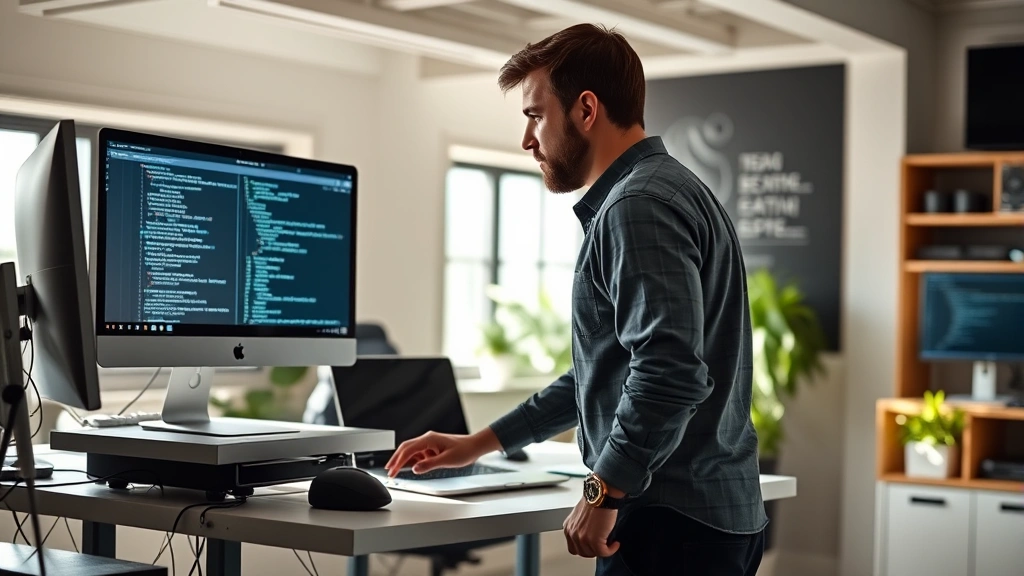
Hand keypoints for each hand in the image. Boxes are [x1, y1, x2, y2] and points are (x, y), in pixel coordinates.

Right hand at [384, 428, 500, 477]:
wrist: (474, 446)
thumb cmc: (464, 451)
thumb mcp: (447, 460)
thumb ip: (429, 465)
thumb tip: (414, 469)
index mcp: (429, 439)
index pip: (408, 450)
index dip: (398, 461)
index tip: (392, 471)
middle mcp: (427, 439)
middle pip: (406, 448)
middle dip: (396, 459)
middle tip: (389, 471)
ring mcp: (429, 443)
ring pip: (411, 450)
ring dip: (402, 460)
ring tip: (394, 470)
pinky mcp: (432, 448)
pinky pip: (418, 453)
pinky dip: (411, 460)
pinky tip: (407, 467)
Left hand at [563, 497, 619, 557]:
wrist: (601, 494)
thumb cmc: (594, 500)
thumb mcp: (580, 515)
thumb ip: (580, 527)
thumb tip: (590, 536)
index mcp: (568, 528)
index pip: (574, 548)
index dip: (585, 548)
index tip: (594, 546)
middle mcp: (572, 534)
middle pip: (583, 553)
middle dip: (594, 550)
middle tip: (603, 545)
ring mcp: (582, 538)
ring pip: (593, 554)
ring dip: (604, 550)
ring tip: (610, 542)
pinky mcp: (594, 541)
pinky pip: (604, 553)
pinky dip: (611, 550)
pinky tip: (615, 544)